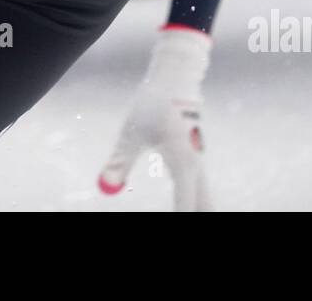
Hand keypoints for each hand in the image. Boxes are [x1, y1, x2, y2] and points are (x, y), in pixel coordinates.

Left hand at [99, 26, 213, 210]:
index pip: (187, 209)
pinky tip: (191, 210)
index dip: (181, 224)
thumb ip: (119, 161)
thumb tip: (105, 186)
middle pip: (205, 209)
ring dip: (199, 213)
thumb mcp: (130, 133)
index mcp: (184, 164)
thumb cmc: (152, 103)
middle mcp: (196, 167)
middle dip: (199, 220)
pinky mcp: (194, 160)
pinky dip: (197, 206)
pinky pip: (198, 190)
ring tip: (192, 218)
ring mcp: (198, 163)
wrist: (176, 77)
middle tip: (189, 228)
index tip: (174, 233)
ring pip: (204, 200)